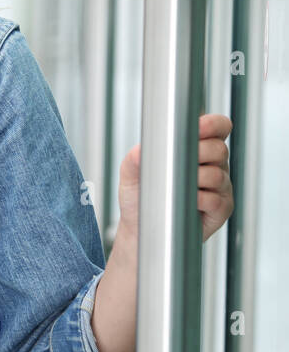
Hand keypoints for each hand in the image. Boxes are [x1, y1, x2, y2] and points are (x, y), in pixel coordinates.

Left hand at [116, 113, 233, 243]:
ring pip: (217, 175)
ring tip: (176, 186)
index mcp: (197, 149)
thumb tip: (142, 148)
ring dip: (196, 178)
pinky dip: (200, 199)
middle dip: (199, 152)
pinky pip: (216, 199)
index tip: (197, 127)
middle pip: (219, 149)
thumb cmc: (140, 196)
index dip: (212, 125)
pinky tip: (187, 201)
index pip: (218, 128)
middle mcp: (213, 165)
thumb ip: (136, 156)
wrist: (140, 226)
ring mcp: (219, 187)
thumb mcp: (130, 172)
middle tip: (177, 161)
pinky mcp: (221, 208)